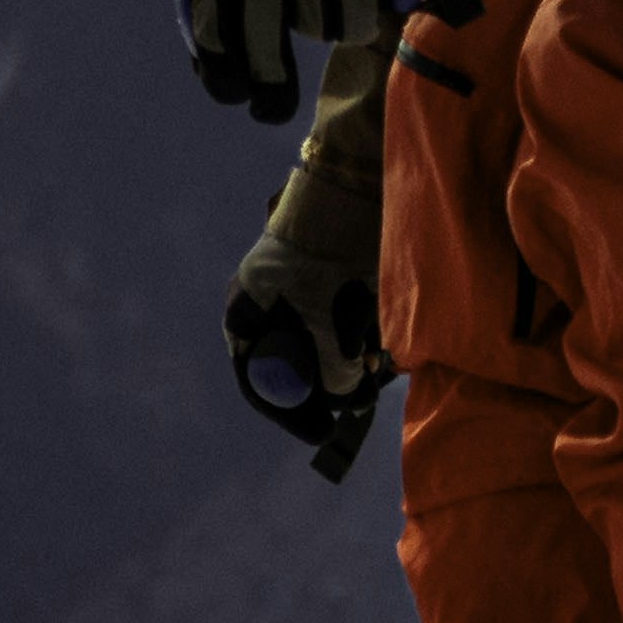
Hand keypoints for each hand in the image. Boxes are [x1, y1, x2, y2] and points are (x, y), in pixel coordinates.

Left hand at [175, 0, 392, 124]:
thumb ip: (220, 6)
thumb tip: (213, 75)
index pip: (210, 31)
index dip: (221, 74)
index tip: (237, 97)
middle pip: (260, 47)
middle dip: (268, 87)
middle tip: (270, 113)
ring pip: (316, 29)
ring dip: (322, 23)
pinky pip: (351, 21)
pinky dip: (353, 15)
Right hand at [223, 206, 390, 483]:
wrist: (350, 190)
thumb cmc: (328, 262)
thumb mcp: (328, 329)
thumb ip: (334, 375)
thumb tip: (347, 398)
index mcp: (245, 318)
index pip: (259, 383)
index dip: (291, 414)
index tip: (323, 432)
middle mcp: (263, 307)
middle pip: (291, 368)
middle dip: (326, 388)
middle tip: (357, 404)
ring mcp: (293, 293)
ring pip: (318, 347)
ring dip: (345, 364)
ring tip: (374, 370)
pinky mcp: (324, 281)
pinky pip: (335, 324)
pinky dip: (355, 339)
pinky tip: (377, 343)